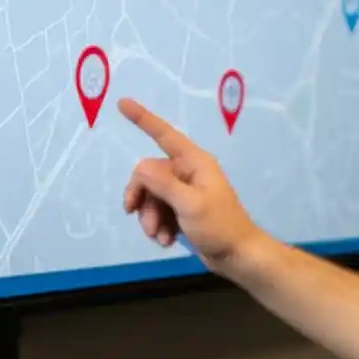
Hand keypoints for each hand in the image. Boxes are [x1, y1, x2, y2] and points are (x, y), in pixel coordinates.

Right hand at [118, 97, 266, 272]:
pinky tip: (166, 241)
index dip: (143, 119)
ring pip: (150, 196)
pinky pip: (157, 211)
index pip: (164, 135)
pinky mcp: (181, 210)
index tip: (122, 103)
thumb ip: (163, 184)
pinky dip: (157, 226)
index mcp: (194, 162)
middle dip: (143, 200)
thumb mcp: (190, 204)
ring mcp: (184, 191)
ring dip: (149, 218)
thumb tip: (139, 166)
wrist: (236, 256)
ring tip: (160, 237)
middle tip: (144, 223)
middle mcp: (188, 172)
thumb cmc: (219, 226)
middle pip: (148, 175)